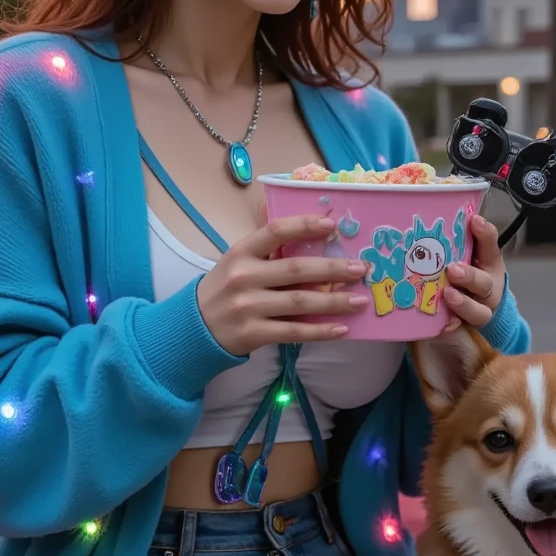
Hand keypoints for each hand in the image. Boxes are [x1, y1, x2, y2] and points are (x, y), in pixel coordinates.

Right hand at [197, 216, 369, 353]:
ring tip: (360, 300)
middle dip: (333, 269)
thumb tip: (303, 222)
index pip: (276, 232)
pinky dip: (321, 331)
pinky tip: (342, 328)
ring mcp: (248, 307)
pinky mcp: (253, 334)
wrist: (195, 327)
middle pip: (296, 270)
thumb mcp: (237, 260)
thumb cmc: (225, 289)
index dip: (305, 226)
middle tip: (360, 269)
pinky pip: (294, 332)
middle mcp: (244, 277)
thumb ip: (266, 245)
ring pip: (300, 302)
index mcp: (241, 252)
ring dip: (335, 302)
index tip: (332, 225)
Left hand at [440, 215, 506, 333]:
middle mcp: (487, 290)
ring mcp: (477, 311)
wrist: (471, 309)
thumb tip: (453, 214)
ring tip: (448, 295)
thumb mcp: (465, 255)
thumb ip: (460, 238)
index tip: (474, 221)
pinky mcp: (463, 327)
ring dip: (463, 304)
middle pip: (484, 283)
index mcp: (489, 266)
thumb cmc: (465, 275)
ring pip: (477, 312)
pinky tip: (443, 326)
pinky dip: (451, 327)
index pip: (490, 246)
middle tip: (453, 269)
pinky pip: (459, 330)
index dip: (485, 234)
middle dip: (470, 276)